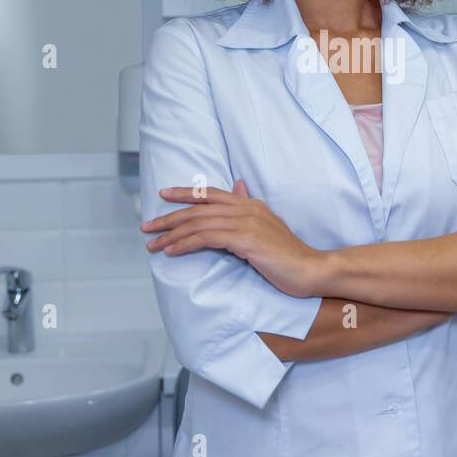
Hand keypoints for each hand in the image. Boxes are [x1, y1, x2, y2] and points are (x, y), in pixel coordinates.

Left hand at [141, 179, 322, 297]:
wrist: (310, 269)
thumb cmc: (287, 254)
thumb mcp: (267, 226)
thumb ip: (249, 207)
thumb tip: (238, 186)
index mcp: (250, 204)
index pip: (210, 193)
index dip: (184, 192)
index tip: (162, 195)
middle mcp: (246, 208)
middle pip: (198, 209)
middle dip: (168, 218)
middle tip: (146, 227)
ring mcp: (246, 223)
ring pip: (198, 224)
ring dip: (171, 235)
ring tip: (153, 245)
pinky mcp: (246, 240)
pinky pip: (207, 239)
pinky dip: (185, 244)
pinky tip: (172, 251)